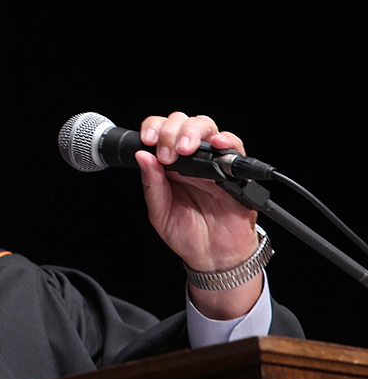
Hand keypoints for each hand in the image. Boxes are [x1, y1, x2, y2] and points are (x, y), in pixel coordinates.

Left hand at [136, 112, 261, 318]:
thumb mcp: (159, 212)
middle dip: (171, 131)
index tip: (147, 140)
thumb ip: (152, 184)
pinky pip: (235, 147)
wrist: (212, 256)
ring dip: (193, 132)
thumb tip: (142, 156)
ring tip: (184, 150)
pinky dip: (226, 140)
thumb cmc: (186, 233)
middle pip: (183, 123)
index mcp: (170, 166)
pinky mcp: (235, 172)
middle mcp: (191, 160)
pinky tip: (216, 143)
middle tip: (166, 153)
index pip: (161, 132)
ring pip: (206, 128)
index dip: (153, 129)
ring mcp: (213, 163)